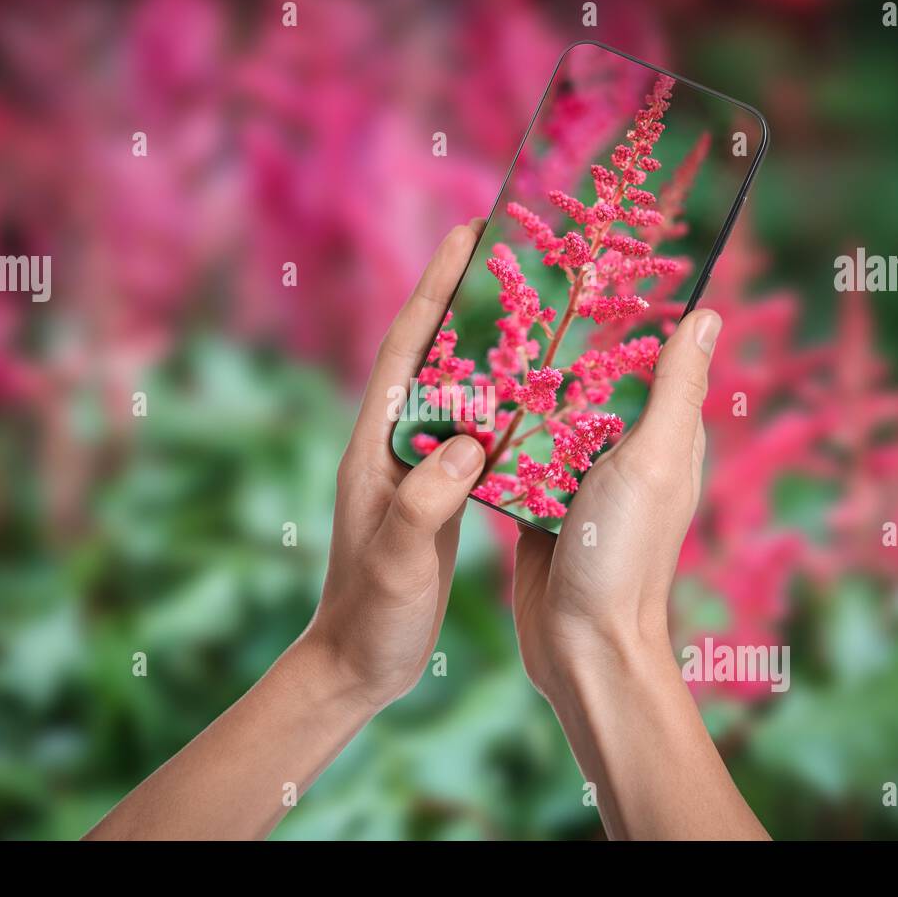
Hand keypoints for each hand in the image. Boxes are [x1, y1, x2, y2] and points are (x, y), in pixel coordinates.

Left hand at [302, 221, 488, 708]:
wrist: (360, 662)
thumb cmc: (372, 613)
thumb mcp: (398, 557)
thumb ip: (427, 500)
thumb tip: (471, 441)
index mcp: (375, 446)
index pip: (406, 350)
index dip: (434, 288)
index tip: (466, 234)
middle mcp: (394, 446)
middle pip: (433, 355)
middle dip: (466, 300)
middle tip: (513, 254)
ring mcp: (417, 469)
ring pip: (458, 391)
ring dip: (491, 348)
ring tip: (536, 309)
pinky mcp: (440, 496)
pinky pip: (476, 435)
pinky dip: (504, 406)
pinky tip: (537, 398)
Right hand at [513, 307, 720, 694]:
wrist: (579, 645)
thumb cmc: (623, 554)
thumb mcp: (653, 460)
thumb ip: (674, 390)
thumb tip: (707, 315)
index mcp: (663, 440)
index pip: (652, 362)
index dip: (629, 318)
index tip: (590, 269)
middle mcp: (623, 457)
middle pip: (592, 387)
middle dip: (561, 349)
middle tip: (515, 295)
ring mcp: (577, 483)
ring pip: (548, 419)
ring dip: (523, 391)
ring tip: (481, 340)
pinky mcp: (537, 507)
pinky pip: (517, 459)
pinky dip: (498, 438)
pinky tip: (465, 407)